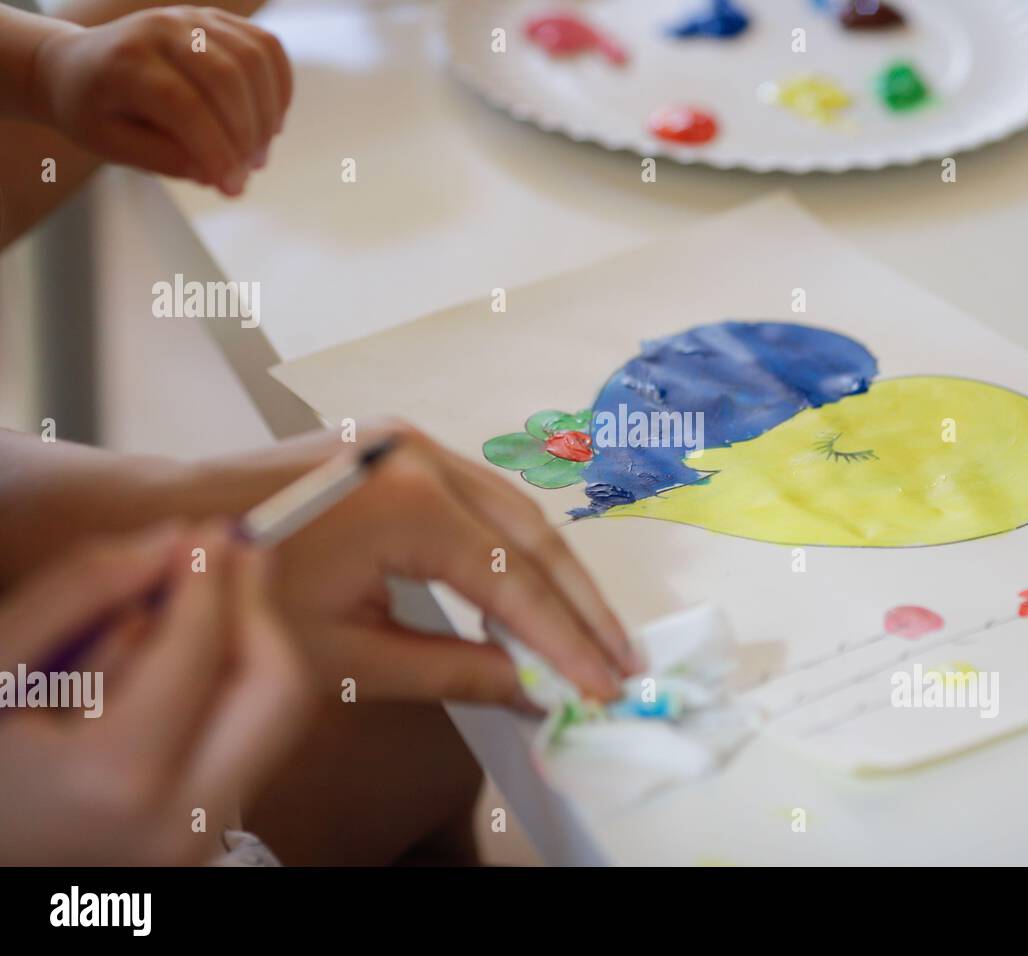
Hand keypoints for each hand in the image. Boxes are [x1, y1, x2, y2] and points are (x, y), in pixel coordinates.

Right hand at [0, 522, 309, 864]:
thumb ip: (79, 593)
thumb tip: (174, 540)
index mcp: (114, 780)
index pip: (200, 650)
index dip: (209, 578)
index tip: (209, 529)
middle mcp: (178, 826)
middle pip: (278, 693)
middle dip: (254, 615)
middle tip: (228, 557)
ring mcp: (196, 846)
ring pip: (269, 719)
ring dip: (234, 653)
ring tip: (153, 630)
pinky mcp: (198, 844)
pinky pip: (239, 748)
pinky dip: (215, 695)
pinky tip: (150, 684)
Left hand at [30, 6, 290, 194]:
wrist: (78, 66)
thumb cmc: (95, 111)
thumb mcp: (113, 145)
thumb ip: (163, 159)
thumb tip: (215, 172)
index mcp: (125, 60)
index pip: (183, 104)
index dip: (215, 149)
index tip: (231, 189)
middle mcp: (160, 28)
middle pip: (225, 77)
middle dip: (246, 135)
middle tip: (246, 175)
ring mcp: (192, 18)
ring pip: (253, 61)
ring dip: (267, 115)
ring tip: (258, 155)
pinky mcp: (217, 21)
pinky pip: (267, 47)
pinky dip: (280, 88)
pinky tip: (272, 123)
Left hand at [198, 422, 640, 706]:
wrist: (166, 524)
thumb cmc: (240, 597)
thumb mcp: (343, 653)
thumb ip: (449, 671)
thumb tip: (529, 689)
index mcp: (411, 506)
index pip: (516, 583)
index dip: (566, 641)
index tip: (605, 687)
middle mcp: (424, 458)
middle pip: (534, 535)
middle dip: (582, 604)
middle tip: (622, 661)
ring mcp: (411, 443)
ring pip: (515, 509)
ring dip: (557, 572)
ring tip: (593, 631)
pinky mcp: (399, 447)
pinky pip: (481, 496)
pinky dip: (515, 545)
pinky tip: (534, 586)